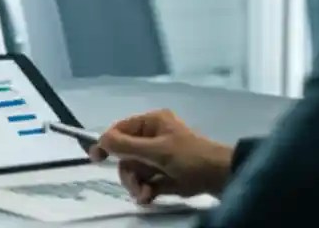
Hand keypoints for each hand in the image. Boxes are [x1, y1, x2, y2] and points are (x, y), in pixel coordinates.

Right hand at [87, 109, 232, 203]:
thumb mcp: (157, 151)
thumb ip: (127, 145)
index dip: (107, 142)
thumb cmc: (190, 158)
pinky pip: (146, 181)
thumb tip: (102, 139)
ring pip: (135, 170)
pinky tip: (150, 197)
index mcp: (153, 122)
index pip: (121, 129)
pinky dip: (146, 190)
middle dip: (129, 172)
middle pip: (126, 154)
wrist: (222, 178)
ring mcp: (160, 157)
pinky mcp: (166, 174)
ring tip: (145, 194)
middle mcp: (154, 137)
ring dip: (136, 184)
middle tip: (136, 185)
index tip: (95, 158)